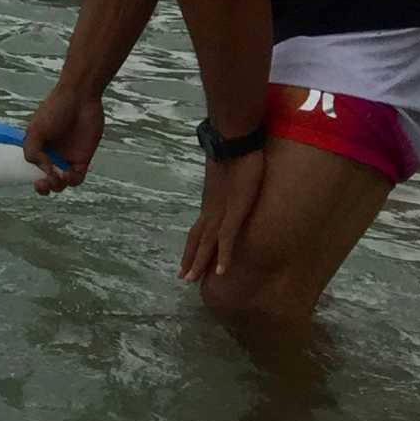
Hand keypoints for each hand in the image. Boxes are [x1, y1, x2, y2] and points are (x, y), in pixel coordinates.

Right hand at [21, 82, 103, 194]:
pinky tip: (69, 174)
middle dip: (45, 186)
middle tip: (43, 184)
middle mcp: (52, 154)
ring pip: (62, 182)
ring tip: (57, 179)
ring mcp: (67, 157)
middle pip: (47, 179)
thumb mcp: (35, 130)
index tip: (35, 179)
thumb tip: (44, 171)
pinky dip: (73, 180)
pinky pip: (78, 176)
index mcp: (37, 148)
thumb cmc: (54, 109)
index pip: (32, 170)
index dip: (32, 178)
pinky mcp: (83, 158)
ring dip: (58, 185)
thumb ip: (33, 152)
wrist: (79, 98)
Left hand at [179, 150, 267, 286]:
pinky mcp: (234, 211)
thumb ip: (230, 184)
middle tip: (183, 278)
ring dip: (200, 263)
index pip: (199, 228)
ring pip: (207, 244)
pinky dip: (223, 256)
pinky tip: (221, 272)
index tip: (188, 259)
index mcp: (211, 203)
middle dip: (191, 259)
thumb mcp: (231, 174)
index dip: (193, 245)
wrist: (234, 139)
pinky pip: (226, 238)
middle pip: (197, 239)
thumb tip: (232, 183)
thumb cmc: (236, 151)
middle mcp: (211, 210)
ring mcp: (221, 212)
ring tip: (193, 280)